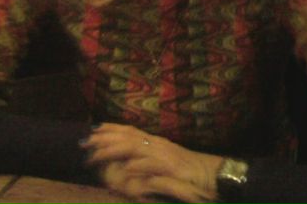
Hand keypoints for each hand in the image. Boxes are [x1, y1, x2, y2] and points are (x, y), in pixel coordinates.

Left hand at [81, 123, 223, 202]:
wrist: (221, 177)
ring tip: (96, 155)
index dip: (111, 129)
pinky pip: (154, 167)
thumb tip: (130, 164)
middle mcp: (160, 146)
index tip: (92, 129)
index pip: (131, 131)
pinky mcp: (176, 170)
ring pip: (136, 148)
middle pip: (128, 136)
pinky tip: (126, 171)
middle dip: (105, 138)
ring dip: (114, 151)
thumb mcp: (169, 165)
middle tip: (85, 142)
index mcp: (158, 143)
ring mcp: (167, 157)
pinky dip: (139, 168)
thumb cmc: (194, 174)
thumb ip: (150, 162)